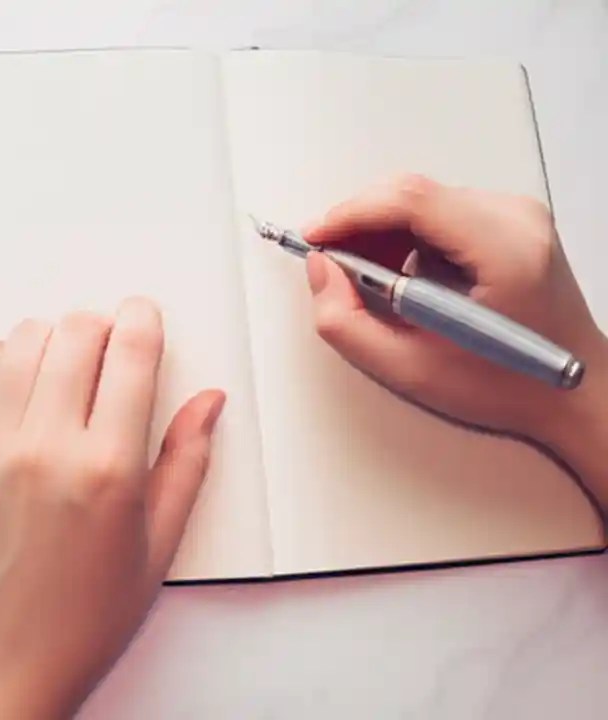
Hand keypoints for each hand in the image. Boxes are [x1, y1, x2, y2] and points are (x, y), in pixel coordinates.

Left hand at [0, 298, 224, 718]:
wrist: (1, 659)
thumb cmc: (82, 617)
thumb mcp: (156, 546)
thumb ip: (186, 463)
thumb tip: (208, 403)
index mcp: (108, 470)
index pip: (131, 353)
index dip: (143, 320)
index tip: (144, 317)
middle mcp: (46, 447)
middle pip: (76, 332)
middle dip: (102, 325)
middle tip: (111, 345)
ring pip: (24, 341)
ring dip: (54, 337)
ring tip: (68, 366)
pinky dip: (6, 360)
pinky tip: (25, 383)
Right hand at [303, 174, 607, 505]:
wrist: (574, 392)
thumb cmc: (506, 386)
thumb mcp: (410, 371)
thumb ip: (347, 322)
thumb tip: (320, 269)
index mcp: (503, 251)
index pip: (411, 201)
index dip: (350, 214)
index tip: (313, 239)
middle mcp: (516, 218)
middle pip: (412, 193)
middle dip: (359, 224)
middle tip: (333, 267)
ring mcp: (518, 214)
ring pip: (421, 200)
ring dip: (382, 233)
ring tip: (372, 284)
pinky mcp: (512, 220)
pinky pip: (439, 211)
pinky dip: (407, 237)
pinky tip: (404, 278)